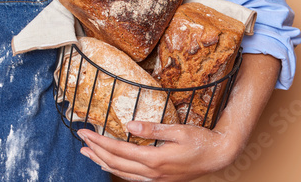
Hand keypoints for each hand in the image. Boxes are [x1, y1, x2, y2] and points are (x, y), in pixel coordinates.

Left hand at [77, 121, 238, 181]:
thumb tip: (129, 124)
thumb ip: (152, 129)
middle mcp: (153, 173)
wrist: (219, 156)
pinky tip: (109, 165)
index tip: (85, 132)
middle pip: (116, 163)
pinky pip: (132, 178)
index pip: (119, 150)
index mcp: (156, 159)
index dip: (100, 141)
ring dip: (102, 162)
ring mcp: (156, 179)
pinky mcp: (160, 181)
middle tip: (81, 139)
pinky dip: (117, 170)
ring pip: (122, 173)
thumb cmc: (201, 141)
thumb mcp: (178, 130)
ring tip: (87, 153)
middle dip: (96, 150)